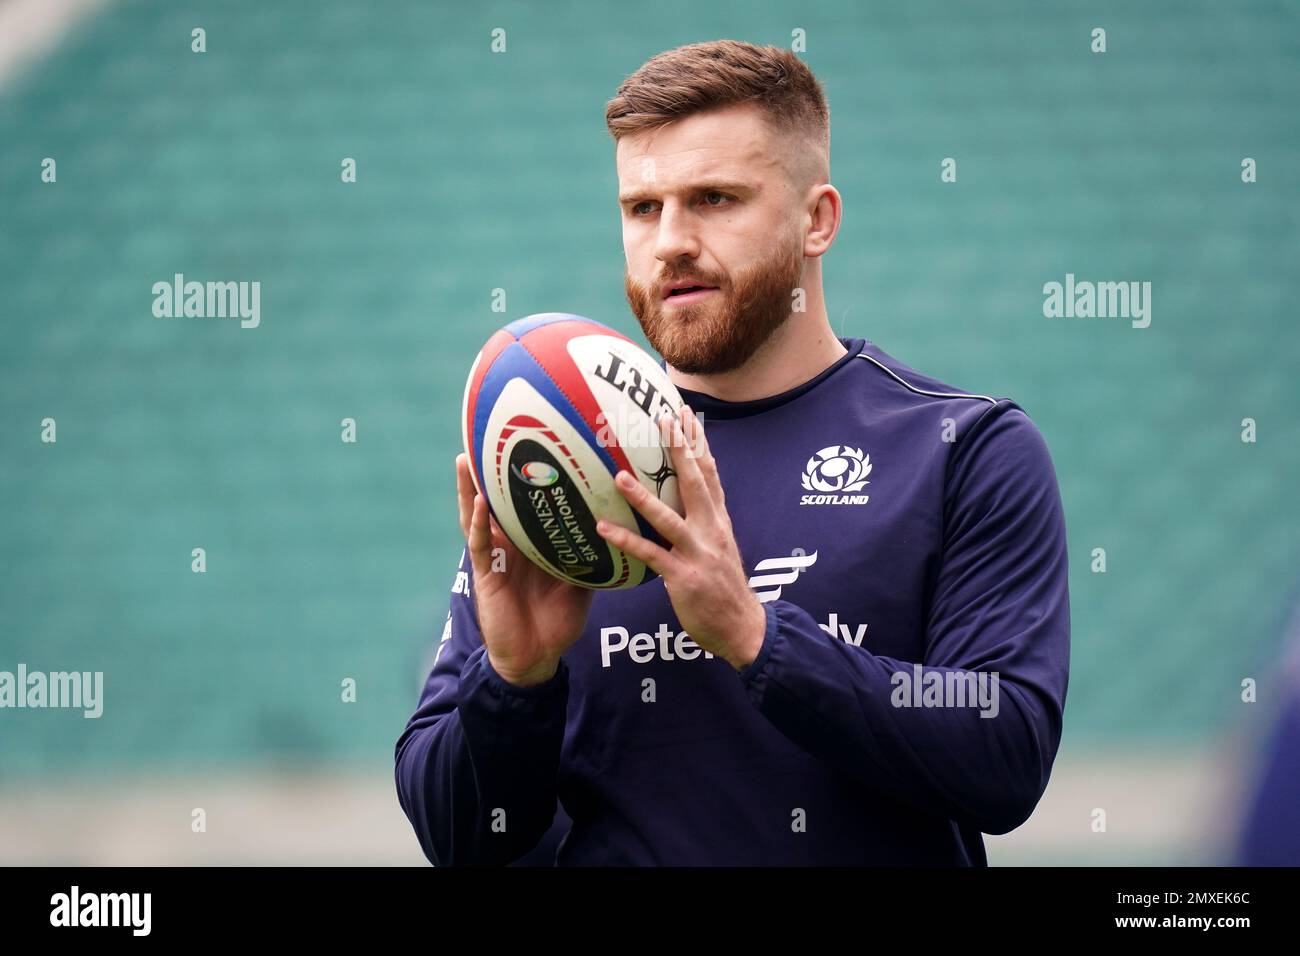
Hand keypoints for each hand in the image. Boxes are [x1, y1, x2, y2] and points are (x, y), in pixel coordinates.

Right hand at [456, 453, 594, 686]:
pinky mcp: (485, 574)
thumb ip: (595, 556)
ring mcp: (494, 556)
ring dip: (471, 488)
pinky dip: (479, 523)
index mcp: (531, 542)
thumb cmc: (556, 620)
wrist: (536, 656)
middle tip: (490, 434)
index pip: (526, 503)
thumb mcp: (581, 582)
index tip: (532, 442)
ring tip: (467, 457)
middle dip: (490, 470)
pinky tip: (479, 503)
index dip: (524, 476)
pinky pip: (479, 543)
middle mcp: (509, 543)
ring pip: (477, 515)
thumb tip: (627, 530)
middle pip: (496, 500)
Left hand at [594, 407, 766, 671]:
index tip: (686, 413)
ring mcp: (698, 553)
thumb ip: (704, 521)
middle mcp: (711, 530)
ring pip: (669, 518)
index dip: (698, 442)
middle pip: (695, 482)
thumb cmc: (725, 588)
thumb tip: (684, 499)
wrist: (743, 627)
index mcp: (719, 521)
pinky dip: (626, 540)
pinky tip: (604, 528)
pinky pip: (650, 555)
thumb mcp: (721, 547)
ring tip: (619, 475)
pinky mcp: (683, 577)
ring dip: (643, 496)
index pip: (709, 473)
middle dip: (681, 449)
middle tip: (664, 418)